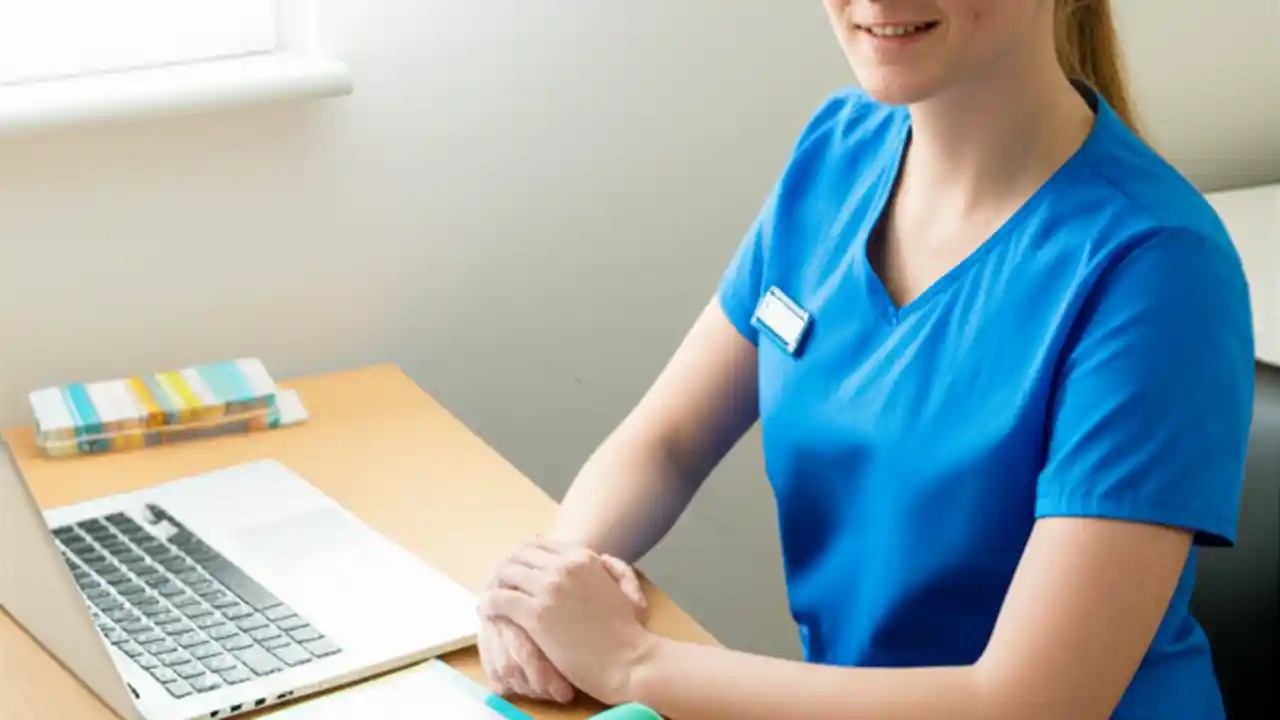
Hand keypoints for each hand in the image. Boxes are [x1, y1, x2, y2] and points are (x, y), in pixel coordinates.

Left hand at [480, 542, 656, 704]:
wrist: (628, 661)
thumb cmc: (627, 630)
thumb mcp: (624, 587)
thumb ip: (612, 567)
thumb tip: (600, 556)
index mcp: (582, 557)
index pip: (538, 544)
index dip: (522, 557)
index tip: (516, 571)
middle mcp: (564, 566)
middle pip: (519, 556)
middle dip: (506, 569)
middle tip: (498, 584)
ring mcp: (549, 589)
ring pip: (506, 574)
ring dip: (495, 585)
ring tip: (492, 598)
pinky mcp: (536, 615)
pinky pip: (499, 600)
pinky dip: (489, 604)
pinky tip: (487, 611)